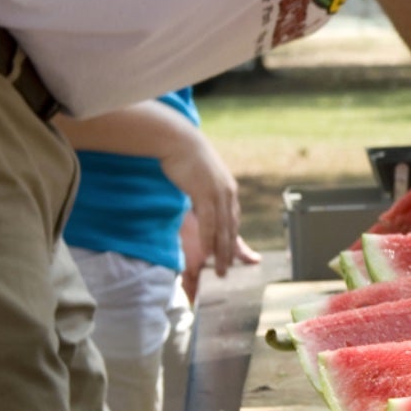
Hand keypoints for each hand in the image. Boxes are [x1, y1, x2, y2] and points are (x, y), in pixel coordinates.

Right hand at [160, 131, 257, 296]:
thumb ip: (203, 188)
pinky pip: (209, 222)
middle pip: (231, 228)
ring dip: (222, 252)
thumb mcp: (199, 175)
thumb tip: (198, 194)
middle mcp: (228, 193)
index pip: (232, 219)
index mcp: (228, 189)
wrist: (178, 140)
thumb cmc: (184, 155)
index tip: (231, 253)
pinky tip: (209, 253)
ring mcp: (218, 194)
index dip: (232, 238)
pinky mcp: (205, 194)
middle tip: (228, 270)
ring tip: (221, 270)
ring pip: (223, 230)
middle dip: (231, 252)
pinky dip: (210, 239)